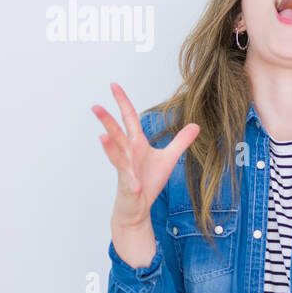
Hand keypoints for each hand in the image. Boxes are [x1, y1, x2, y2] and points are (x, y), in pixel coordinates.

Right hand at [93, 83, 197, 265]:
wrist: (137, 207)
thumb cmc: (148, 182)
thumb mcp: (168, 159)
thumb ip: (180, 142)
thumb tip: (195, 125)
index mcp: (136, 144)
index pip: (128, 119)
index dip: (122, 102)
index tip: (113, 85)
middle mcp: (128, 154)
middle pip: (117, 134)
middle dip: (107, 120)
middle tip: (95, 105)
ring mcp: (125, 170)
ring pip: (116, 156)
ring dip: (109, 146)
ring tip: (102, 135)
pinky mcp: (129, 187)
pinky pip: (129, 182)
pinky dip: (132, 182)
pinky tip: (134, 183)